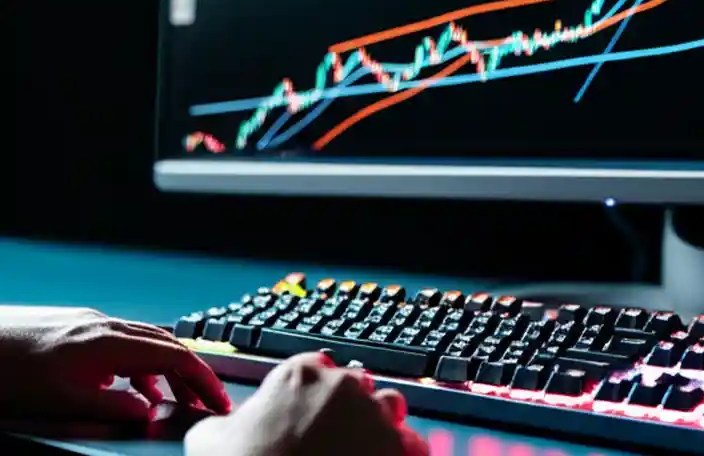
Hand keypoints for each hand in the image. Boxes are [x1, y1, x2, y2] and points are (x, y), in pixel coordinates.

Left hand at [0, 306, 230, 419]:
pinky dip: (140, 362)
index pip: (175, 357)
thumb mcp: (63, 400)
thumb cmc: (10, 369)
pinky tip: (128, 382)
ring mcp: (94, 322)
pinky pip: (126, 340)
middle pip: (168, 345)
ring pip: (148, 341)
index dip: (203, 379)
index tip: (217, 399)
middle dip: (192, 374)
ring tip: (169, 398)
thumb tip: (147, 411)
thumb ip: (112, 405)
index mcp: (110, 342)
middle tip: (204, 401)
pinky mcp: (81, 325)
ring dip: (167, 368)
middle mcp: (107, 326)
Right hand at [185, 352, 427, 455]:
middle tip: (325, 442)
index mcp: (301, 373)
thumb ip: (207, 422)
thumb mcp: (209, 445)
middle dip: (344, 409)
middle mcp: (347, 385)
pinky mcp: (406, 446)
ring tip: (354, 453)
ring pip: (388, 410)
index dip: (305, 395)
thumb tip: (183, 417)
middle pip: (353, 387)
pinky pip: (410, 444)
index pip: (312, 368)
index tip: (300, 415)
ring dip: (376, 427)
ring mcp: (380, 415)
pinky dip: (397, 455)